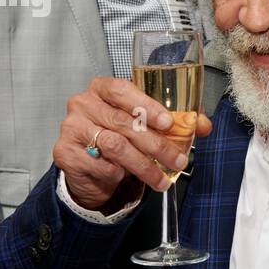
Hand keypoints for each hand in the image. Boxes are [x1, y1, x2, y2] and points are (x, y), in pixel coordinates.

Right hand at [53, 77, 212, 212]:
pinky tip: (124, 176)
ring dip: (143, 166)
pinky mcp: (64, 152)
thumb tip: (203, 125)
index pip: (121, 90)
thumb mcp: (145, 124)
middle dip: (156, 145)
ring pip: (114, 146)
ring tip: (161, 180)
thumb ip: (175, 121)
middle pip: (123, 123)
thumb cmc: (119, 136)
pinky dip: (117, 173)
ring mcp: (71, 127)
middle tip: (177, 160)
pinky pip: (99, 165)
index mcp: (102, 89)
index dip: (146, 106)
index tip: (169, 124)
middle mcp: (83, 104)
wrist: (88, 165)